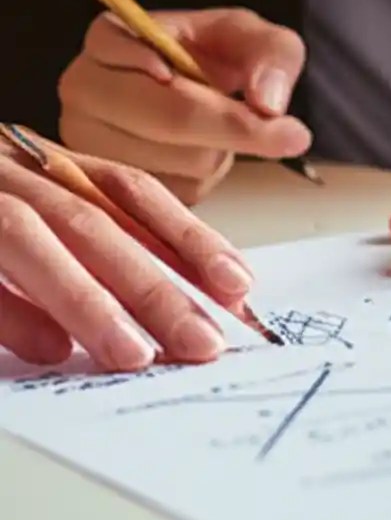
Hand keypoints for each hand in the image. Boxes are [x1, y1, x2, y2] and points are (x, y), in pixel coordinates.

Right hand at [0, 128, 253, 370]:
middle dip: (152, 287)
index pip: (132, 192)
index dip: (188, 236)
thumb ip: (102, 248)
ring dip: (87, 301)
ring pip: (25, 237)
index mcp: (47, 163)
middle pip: (91, 223)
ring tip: (135, 355)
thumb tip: (190, 306)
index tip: (239, 285)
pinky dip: (9, 311)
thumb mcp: (41, 210)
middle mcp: (10, 171)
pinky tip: (51, 350)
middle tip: (202, 344)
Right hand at [57, 8, 311, 203]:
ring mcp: (85, 138)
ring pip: (176, 161)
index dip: (199, 79)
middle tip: (289, 134)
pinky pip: (170, 193)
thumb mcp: (254, 40)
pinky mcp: (105, 184)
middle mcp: (83, 86)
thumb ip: (273, 54)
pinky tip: (198, 157)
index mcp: (109, 37)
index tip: (252, 100)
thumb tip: (268, 103)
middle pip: (169, 116)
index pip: (143, 57)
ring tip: (215, 134)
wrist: (199, 100)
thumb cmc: (217, 61)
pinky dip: (201, 180)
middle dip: (235, 127)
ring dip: (216, 156)